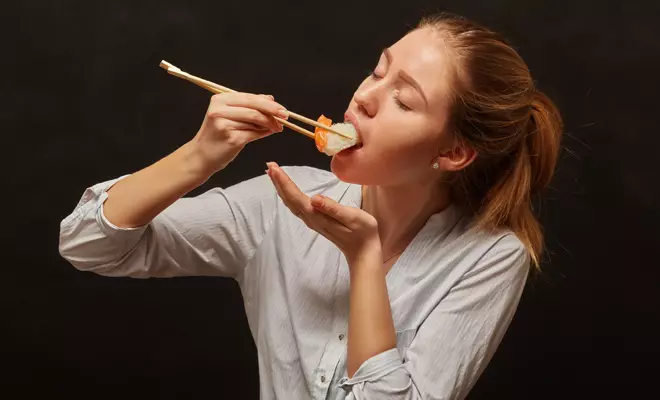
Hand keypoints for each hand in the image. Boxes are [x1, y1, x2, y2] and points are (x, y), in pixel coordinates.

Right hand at [190, 92, 289, 174]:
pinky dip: (263, 133)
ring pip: (255, 120)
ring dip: (270, 124)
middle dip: (273, 111)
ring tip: (276, 128)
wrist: (201, 156)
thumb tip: (270, 99)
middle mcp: (220, 109)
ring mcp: (224, 124)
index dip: (268, 103)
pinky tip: (268, 133)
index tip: (281, 108)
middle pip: (254, 107)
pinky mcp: (231, 138)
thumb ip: (248, 107)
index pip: (249, 97)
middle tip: (285, 116)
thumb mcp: (229, 116)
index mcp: (220, 100)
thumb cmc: (217, 136)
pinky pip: (254, 133)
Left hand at [266, 162, 381, 265]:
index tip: (274, 168)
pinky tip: (288, 190)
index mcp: (317, 215)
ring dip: (282, 188)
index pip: (296, 196)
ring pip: (291, 202)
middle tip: (269, 165)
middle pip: (289, 199)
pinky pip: (296, 205)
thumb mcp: (352, 217)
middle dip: (278, 182)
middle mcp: (310, 218)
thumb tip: (314, 198)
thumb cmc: (362, 232)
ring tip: (274, 174)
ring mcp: (312, 221)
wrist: (363, 252)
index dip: (284, 182)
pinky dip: (289, 194)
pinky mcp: (315, 220)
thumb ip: (333, 208)